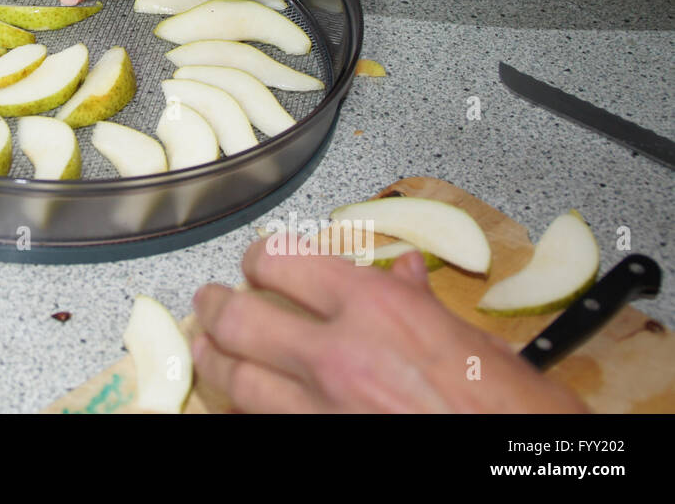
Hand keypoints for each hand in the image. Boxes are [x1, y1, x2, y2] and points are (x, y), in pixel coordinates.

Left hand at [191, 239, 589, 412]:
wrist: (519, 470)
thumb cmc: (510, 413)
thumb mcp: (475, 343)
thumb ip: (424, 305)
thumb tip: (404, 275)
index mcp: (380, 311)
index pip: (284, 261)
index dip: (261, 256)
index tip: (258, 260)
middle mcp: (340, 358)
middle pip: (239, 319)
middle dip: (214, 305)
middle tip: (208, 301)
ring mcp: (321, 412)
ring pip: (236, 380)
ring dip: (214, 360)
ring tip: (206, 350)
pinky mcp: (316, 447)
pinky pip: (257, 425)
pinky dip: (243, 411)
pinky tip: (239, 404)